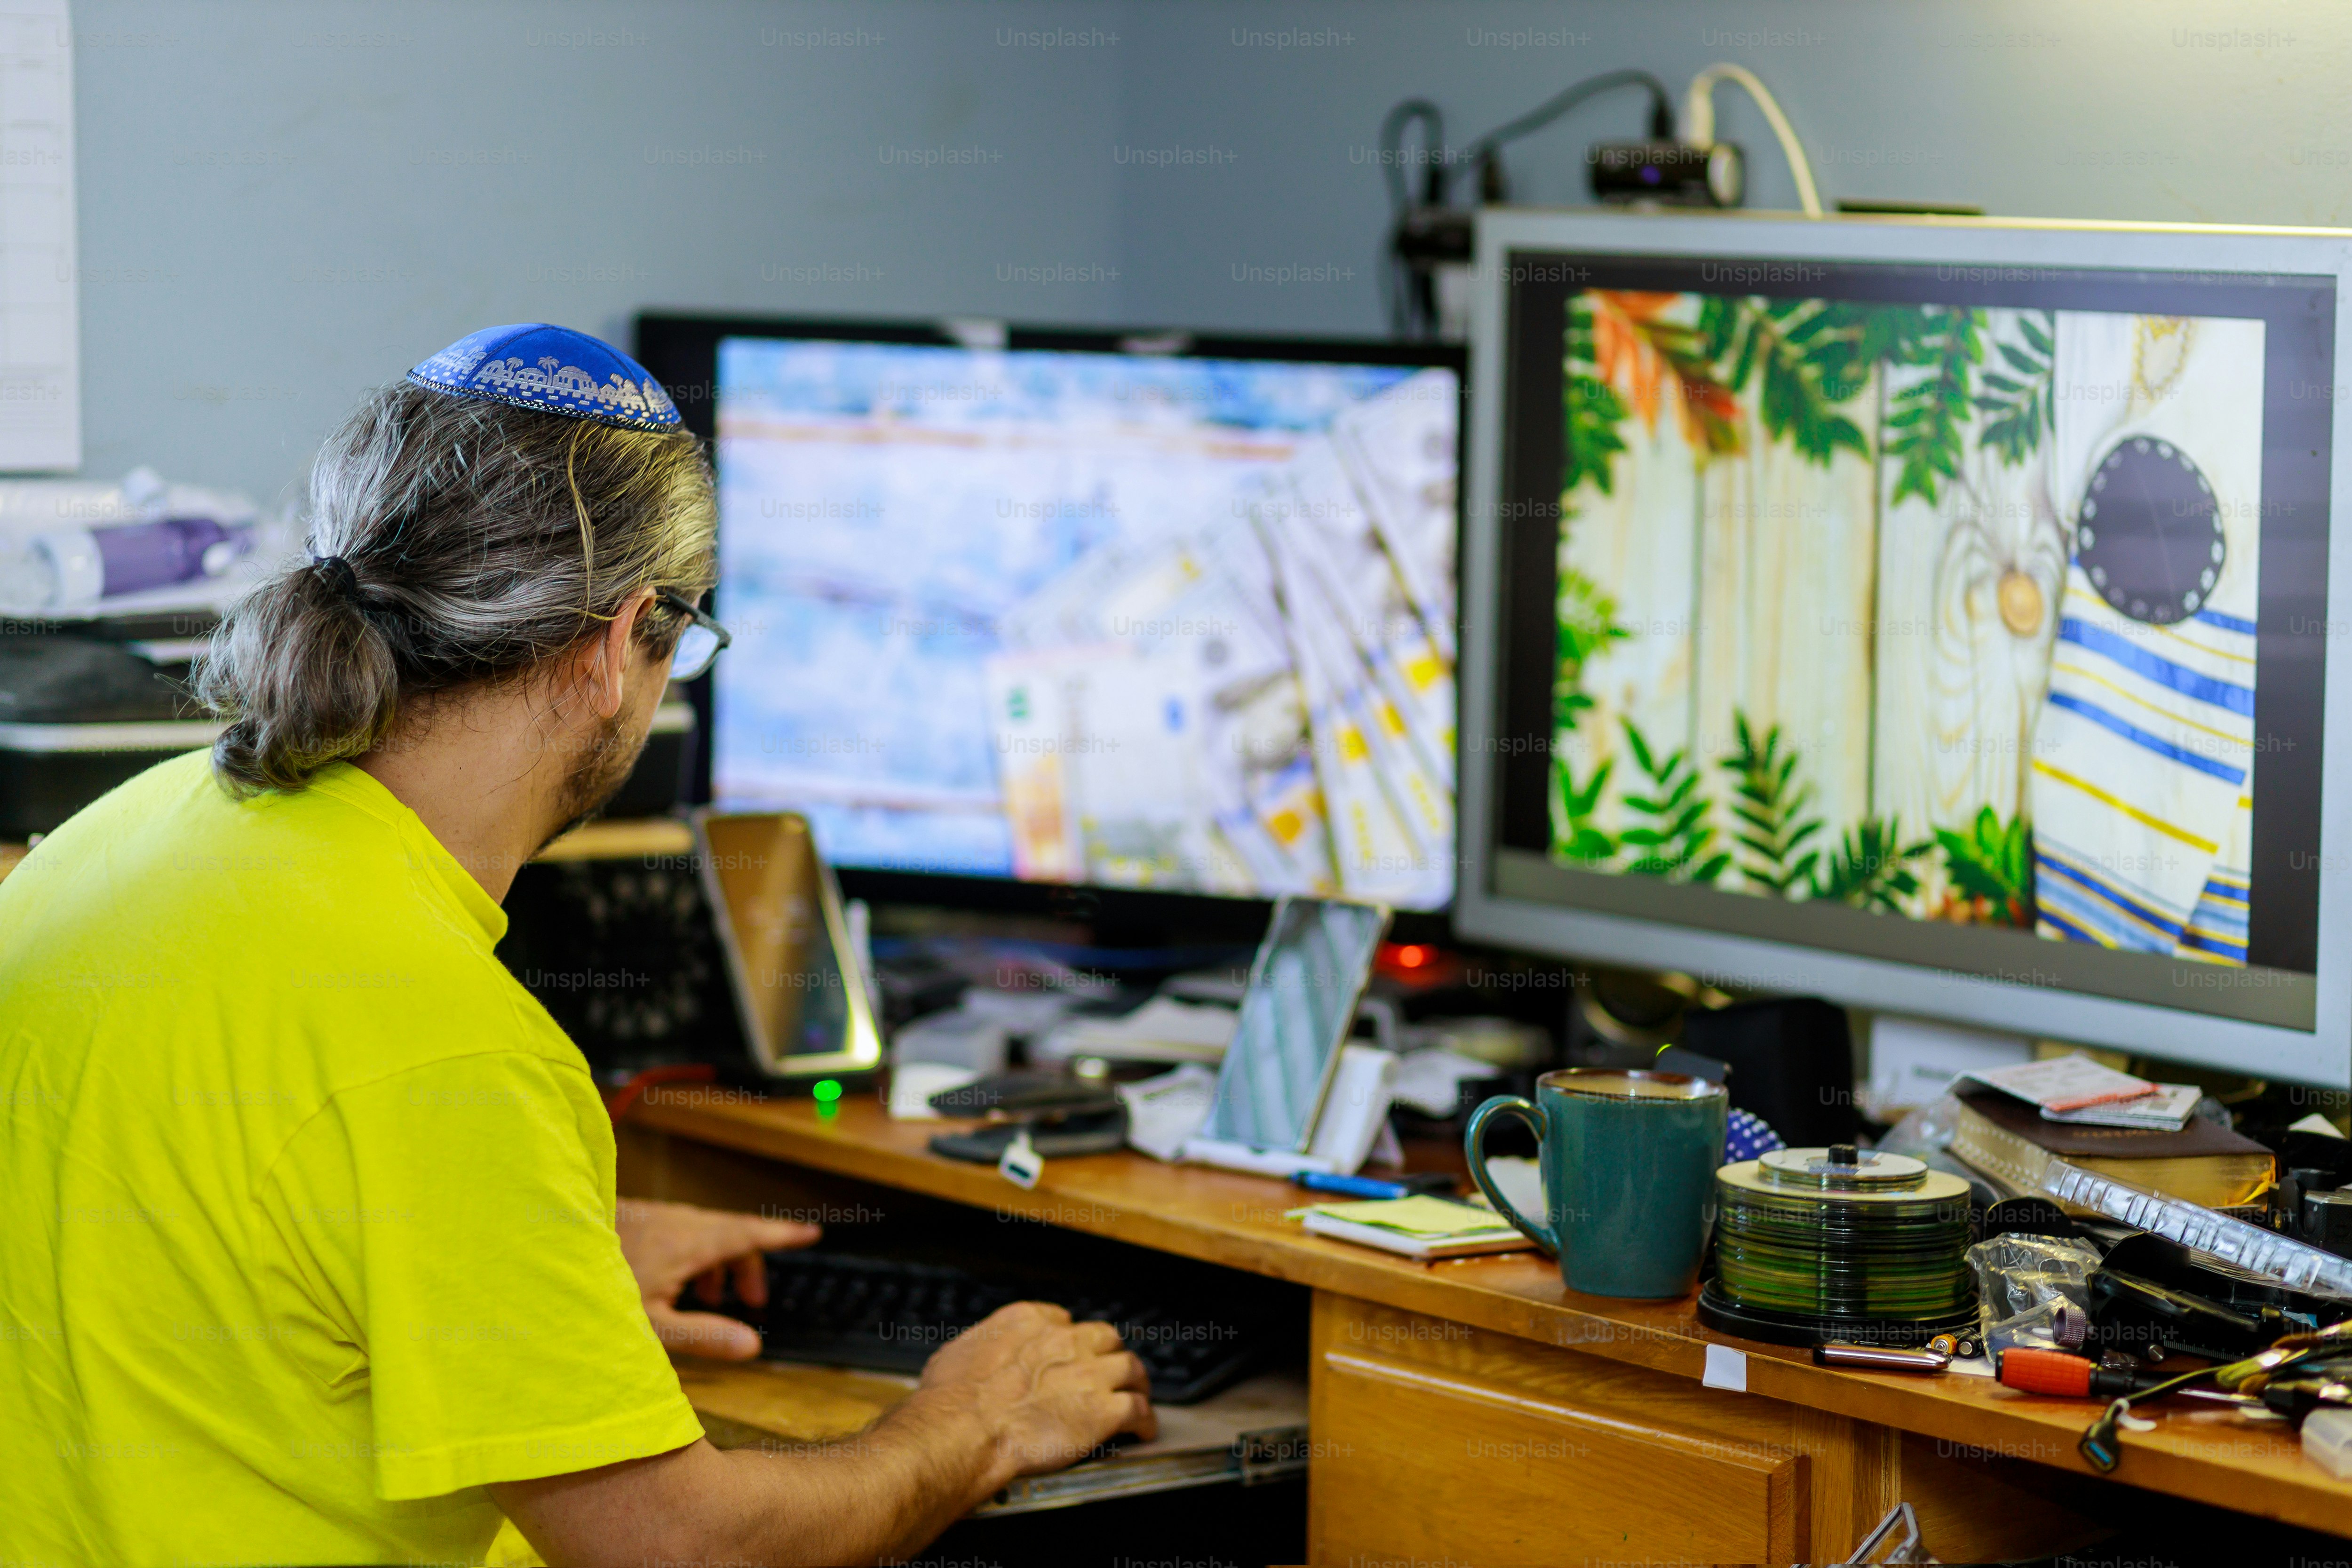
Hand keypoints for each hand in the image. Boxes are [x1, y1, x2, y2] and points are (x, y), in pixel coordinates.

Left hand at [614, 1198, 818, 1359]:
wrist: (542, 1249)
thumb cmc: (595, 1293)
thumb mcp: (654, 1328)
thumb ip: (706, 1337)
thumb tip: (754, 1347)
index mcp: (690, 1242)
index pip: (749, 1234)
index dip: (782, 1235)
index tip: (811, 1233)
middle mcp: (676, 1221)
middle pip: (729, 1233)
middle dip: (747, 1263)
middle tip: (755, 1300)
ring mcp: (654, 1215)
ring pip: (702, 1232)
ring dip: (716, 1261)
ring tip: (708, 1299)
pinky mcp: (634, 1218)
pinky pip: (678, 1230)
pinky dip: (691, 1253)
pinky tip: (671, 1281)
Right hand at [916, 1301, 1156, 1488]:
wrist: (965, 1430)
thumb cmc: (952, 1400)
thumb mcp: (955, 1354)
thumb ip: (979, 1347)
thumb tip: (976, 1357)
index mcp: (1028, 1323)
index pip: (1063, 1319)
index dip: (1069, 1337)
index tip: (1070, 1351)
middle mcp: (1065, 1341)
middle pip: (1105, 1338)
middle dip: (1109, 1354)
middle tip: (1109, 1371)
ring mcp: (1090, 1374)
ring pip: (1131, 1368)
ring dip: (1137, 1383)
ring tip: (1139, 1395)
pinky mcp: (1105, 1411)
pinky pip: (1139, 1410)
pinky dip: (1145, 1420)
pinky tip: (1144, 1430)